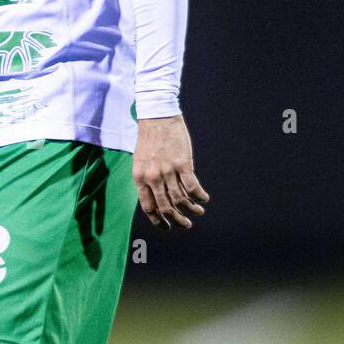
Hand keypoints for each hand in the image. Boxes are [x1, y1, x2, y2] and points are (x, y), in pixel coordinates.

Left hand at [132, 115, 209, 230]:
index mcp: (139, 178)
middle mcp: (152, 177)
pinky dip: (200, 196)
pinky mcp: (182, 163)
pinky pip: (192, 186)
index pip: (148, 207)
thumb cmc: (149, 139)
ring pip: (181, 199)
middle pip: (166, 207)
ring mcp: (167, 171)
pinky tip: (204, 198)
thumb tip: (161, 198)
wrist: (157, 116)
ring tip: (198, 212)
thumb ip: (148, 180)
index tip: (167, 227)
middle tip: (185, 225)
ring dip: (191, 209)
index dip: (158, 221)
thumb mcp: (140, 161)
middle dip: (177, 220)